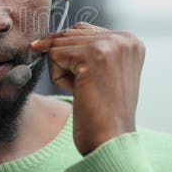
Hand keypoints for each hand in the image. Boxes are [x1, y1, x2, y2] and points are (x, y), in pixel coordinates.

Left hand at [31, 22, 144, 155]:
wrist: (111, 142)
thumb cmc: (102, 113)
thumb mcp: (100, 73)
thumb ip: (83, 50)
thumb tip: (40, 42)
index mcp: (131, 41)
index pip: (82, 29)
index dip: (67, 51)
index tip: (77, 75)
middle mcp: (125, 38)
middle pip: (69, 34)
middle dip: (66, 63)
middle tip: (88, 88)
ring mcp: (111, 44)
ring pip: (59, 44)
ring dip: (62, 71)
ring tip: (86, 90)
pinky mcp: (93, 54)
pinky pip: (53, 56)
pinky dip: (58, 78)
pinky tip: (80, 92)